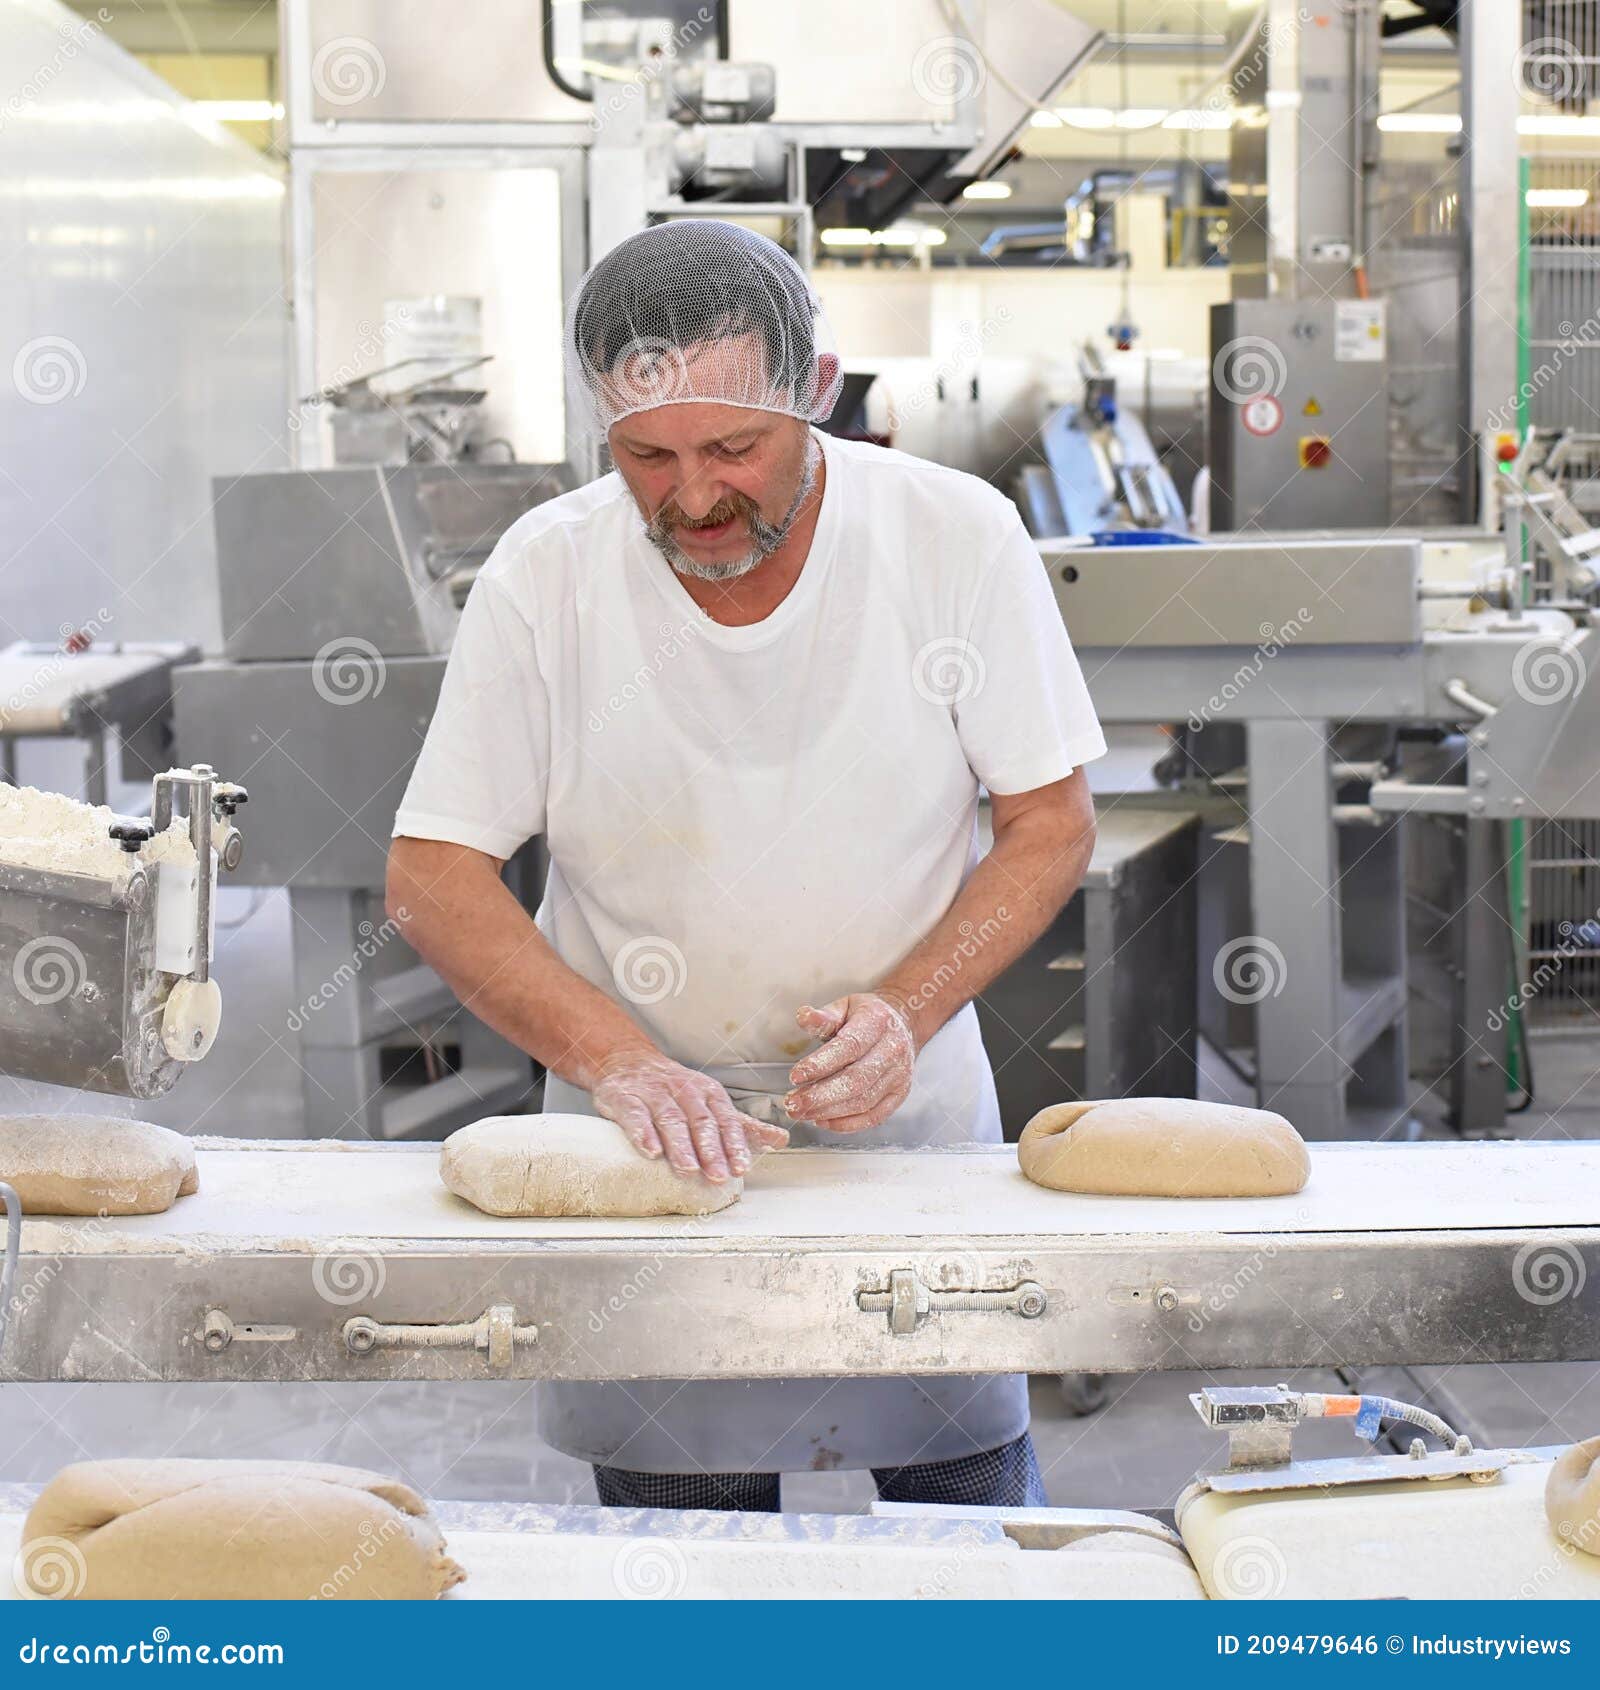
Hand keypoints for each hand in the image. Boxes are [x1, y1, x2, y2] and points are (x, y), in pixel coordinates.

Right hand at [590, 1049, 787, 1182]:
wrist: (628, 1060)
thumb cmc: (675, 1089)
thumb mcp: (711, 1102)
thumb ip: (743, 1125)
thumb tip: (780, 1140)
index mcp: (708, 1093)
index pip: (726, 1119)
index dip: (734, 1144)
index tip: (741, 1167)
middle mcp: (684, 1090)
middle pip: (701, 1121)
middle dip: (711, 1149)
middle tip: (718, 1175)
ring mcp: (654, 1093)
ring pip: (671, 1119)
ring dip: (681, 1146)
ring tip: (689, 1169)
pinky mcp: (625, 1098)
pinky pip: (635, 1115)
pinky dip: (643, 1133)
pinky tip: (651, 1152)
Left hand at [783, 993, 916, 1133]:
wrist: (901, 1025)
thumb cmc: (867, 1017)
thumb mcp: (844, 1007)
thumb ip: (823, 1016)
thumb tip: (803, 1016)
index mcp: (877, 1022)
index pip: (849, 1047)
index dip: (821, 1064)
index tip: (795, 1077)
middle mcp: (893, 1050)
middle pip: (856, 1080)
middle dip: (820, 1096)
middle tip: (792, 1104)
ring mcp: (899, 1075)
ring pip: (863, 1102)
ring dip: (828, 1112)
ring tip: (802, 1112)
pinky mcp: (899, 1095)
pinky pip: (873, 1116)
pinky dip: (846, 1124)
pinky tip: (822, 1120)